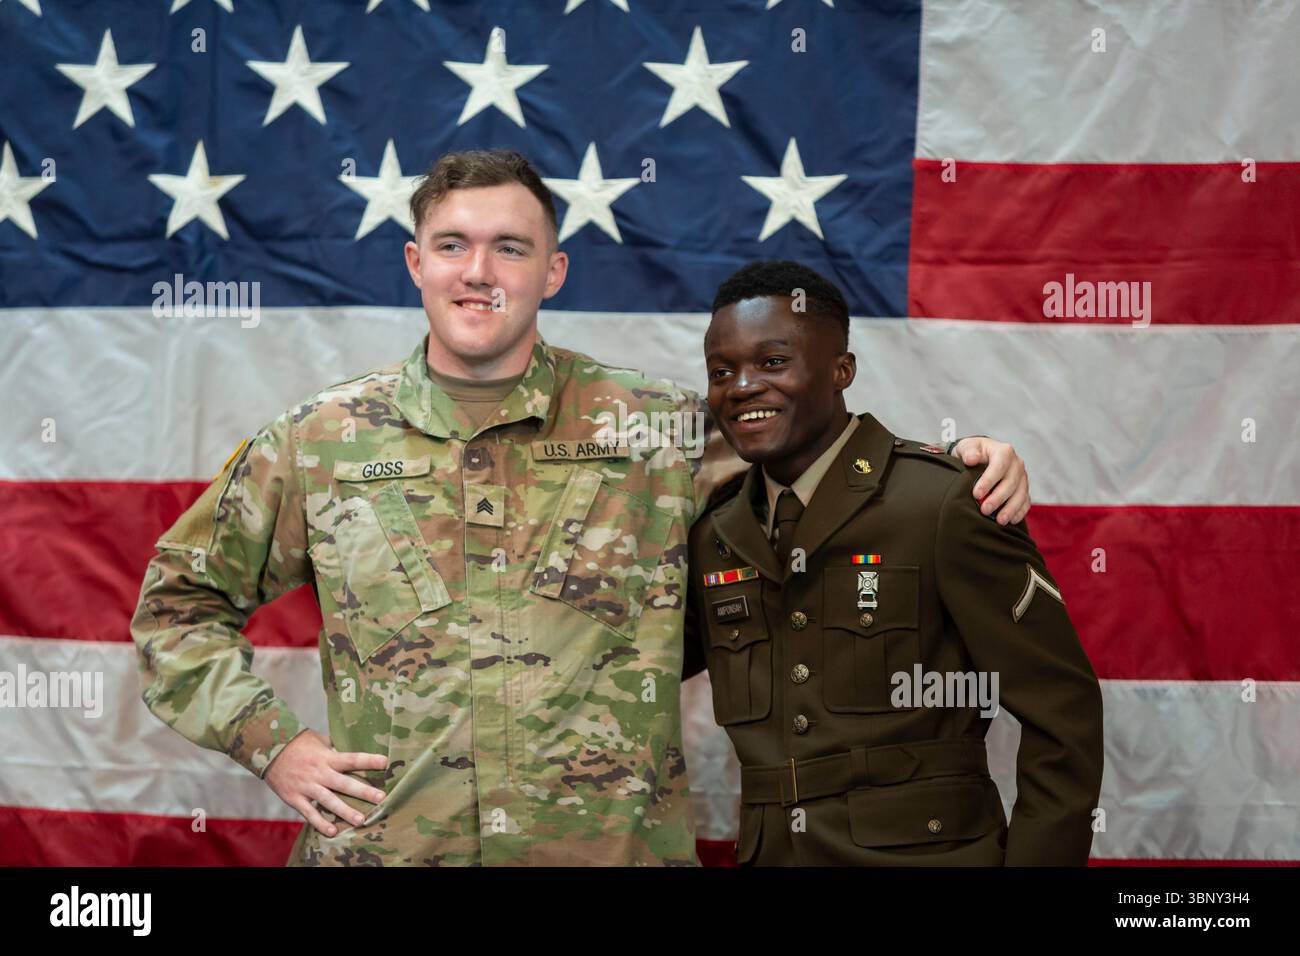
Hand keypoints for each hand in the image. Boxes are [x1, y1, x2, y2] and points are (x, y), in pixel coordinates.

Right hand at [264, 729, 388, 836]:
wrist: (267, 750)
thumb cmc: (298, 743)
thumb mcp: (319, 739)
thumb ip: (335, 746)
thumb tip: (352, 747)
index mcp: (327, 757)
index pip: (352, 758)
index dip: (369, 760)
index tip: (386, 762)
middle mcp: (319, 772)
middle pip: (345, 783)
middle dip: (364, 791)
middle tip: (381, 799)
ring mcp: (307, 787)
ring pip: (329, 801)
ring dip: (346, 811)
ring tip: (362, 821)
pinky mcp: (295, 798)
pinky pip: (310, 813)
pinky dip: (321, 822)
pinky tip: (333, 831)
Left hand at [950, 436, 1030, 525]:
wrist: (982, 456)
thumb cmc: (973, 452)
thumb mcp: (966, 447)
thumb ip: (968, 452)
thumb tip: (971, 459)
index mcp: (1004, 451)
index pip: (998, 466)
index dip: (988, 481)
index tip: (976, 494)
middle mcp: (1016, 464)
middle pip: (1011, 483)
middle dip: (998, 498)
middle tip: (984, 510)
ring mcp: (1022, 477)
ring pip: (1020, 494)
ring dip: (1010, 509)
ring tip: (999, 521)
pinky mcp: (1024, 489)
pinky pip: (1025, 501)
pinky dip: (1019, 512)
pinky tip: (1010, 521)